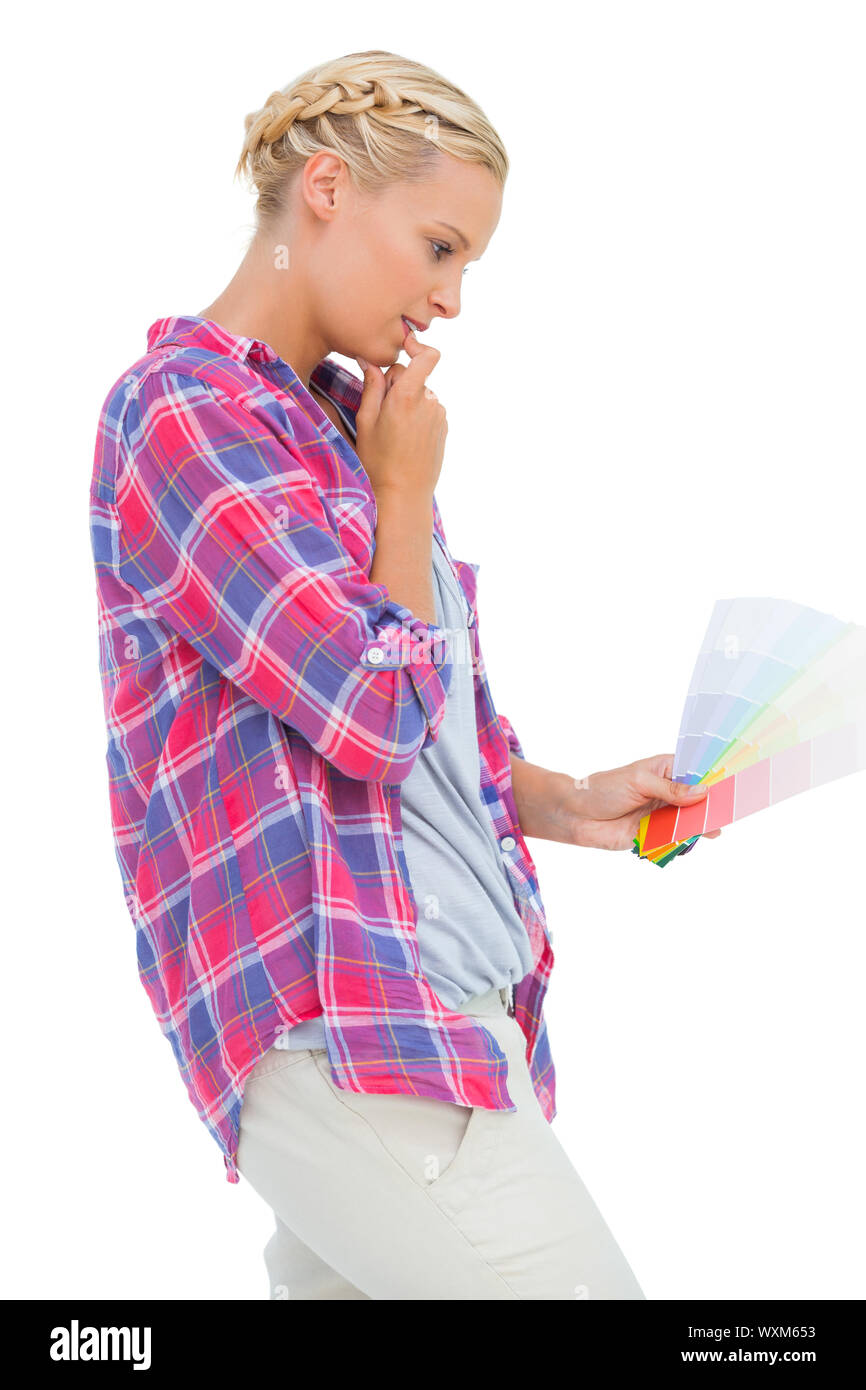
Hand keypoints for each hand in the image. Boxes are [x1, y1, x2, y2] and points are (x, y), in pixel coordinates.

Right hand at [353, 327, 446, 501]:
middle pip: (414, 377)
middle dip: (398, 385)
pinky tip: (406, 439)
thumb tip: (369, 360)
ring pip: (420, 395)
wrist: (404, 495)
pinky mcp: (444, 428)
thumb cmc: (378, 461)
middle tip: (381, 412)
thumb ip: (372, 387)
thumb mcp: (366, 421)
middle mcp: (429, 402)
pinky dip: (417, 417)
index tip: (405, 348)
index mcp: (407, 397)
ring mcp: (439, 416)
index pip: (428, 356)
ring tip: (394, 432)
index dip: (417, 348)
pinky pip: (428, 411)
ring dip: (407, 403)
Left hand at [561, 753, 722, 851]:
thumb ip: (670, 789)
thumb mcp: (638, 781)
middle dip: (711, 803)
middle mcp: (668, 792)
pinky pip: (676, 838)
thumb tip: (702, 791)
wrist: (576, 815)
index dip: (714, 776)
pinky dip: (686, 839)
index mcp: (666, 770)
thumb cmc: (603, 789)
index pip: (696, 771)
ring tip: (716, 826)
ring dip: (701, 823)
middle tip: (729, 808)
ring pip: (690, 820)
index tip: (733, 781)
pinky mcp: (655, 835)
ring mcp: (663, 814)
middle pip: (697, 798)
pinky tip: (697, 838)